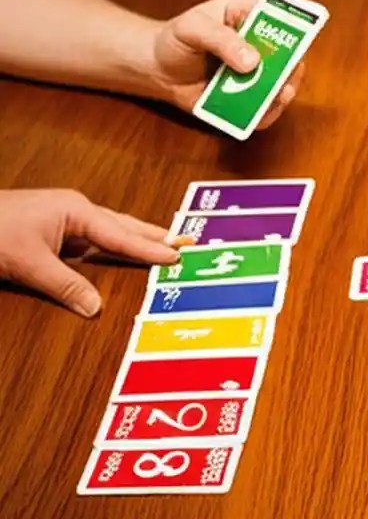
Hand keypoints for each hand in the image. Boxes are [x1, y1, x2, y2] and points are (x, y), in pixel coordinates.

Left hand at [0, 189, 178, 316]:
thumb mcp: (28, 264)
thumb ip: (65, 285)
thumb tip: (96, 308)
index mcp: (75, 211)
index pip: (122, 236)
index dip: (152, 249)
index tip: (178, 256)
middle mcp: (75, 211)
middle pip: (125, 226)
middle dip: (155, 235)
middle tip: (188, 241)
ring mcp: (65, 219)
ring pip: (111, 232)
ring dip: (137, 240)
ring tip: (165, 246)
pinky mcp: (54, 230)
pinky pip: (94, 241)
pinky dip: (114, 248)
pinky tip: (123, 256)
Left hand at [150, 0, 305, 129]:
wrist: (157, 69)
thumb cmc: (175, 40)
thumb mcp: (192, 29)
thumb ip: (220, 40)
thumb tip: (252, 62)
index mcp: (249, 17)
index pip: (278, 20)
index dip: (291, 30)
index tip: (293, 42)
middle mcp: (259, 47)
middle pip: (288, 57)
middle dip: (290, 69)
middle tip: (287, 76)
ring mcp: (257, 76)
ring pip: (280, 87)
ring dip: (281, 94)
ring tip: (278, 96)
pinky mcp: (249, 100)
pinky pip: (264, 111)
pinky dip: (264, 115)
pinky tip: (259, 113)